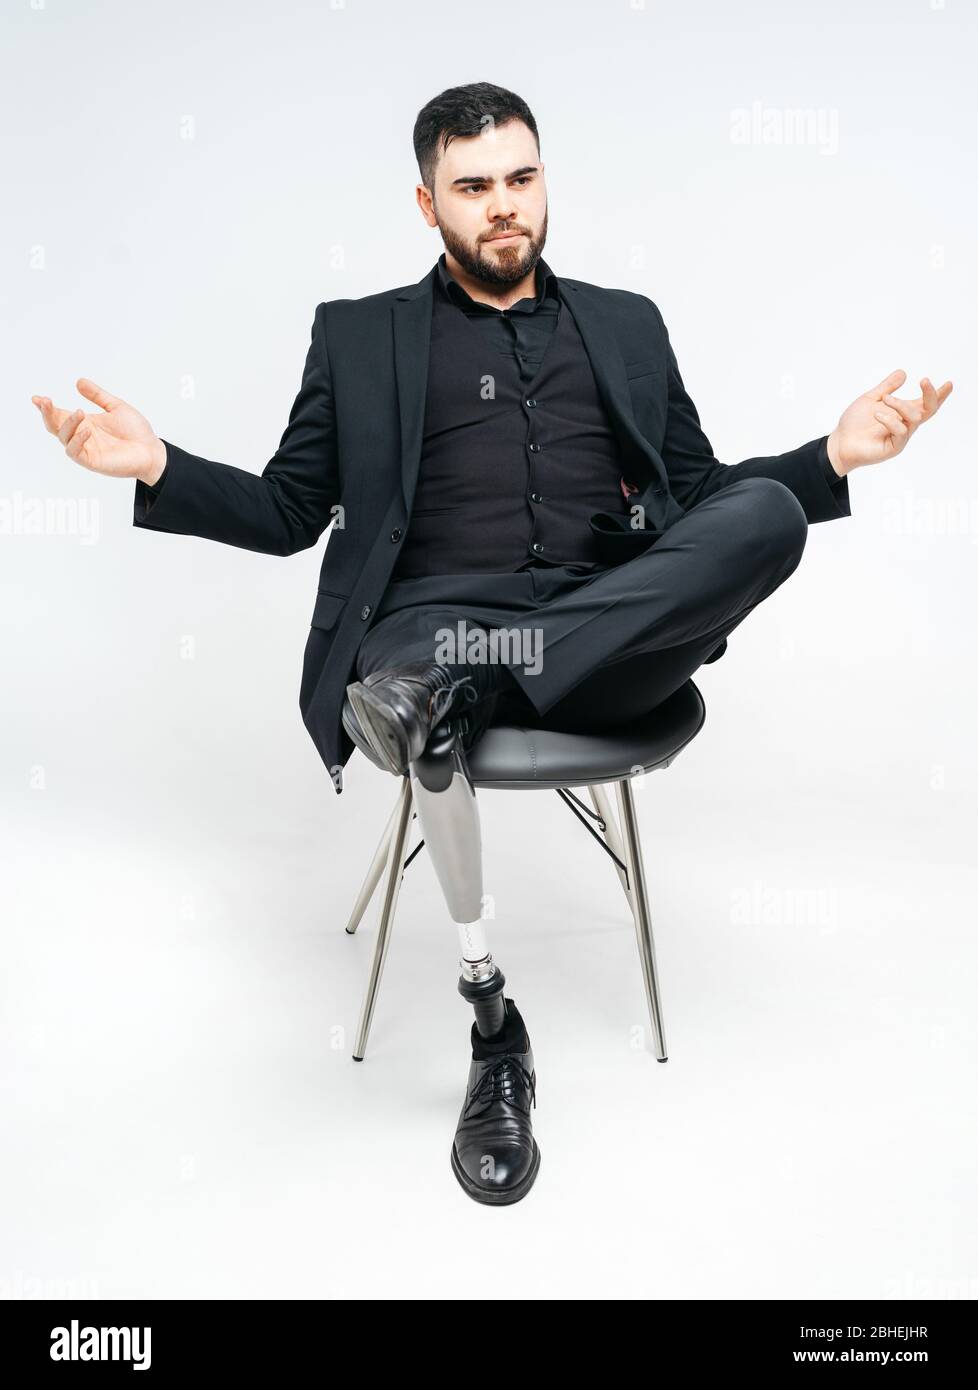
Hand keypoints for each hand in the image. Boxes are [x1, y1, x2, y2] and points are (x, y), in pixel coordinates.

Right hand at [31, 378, 166, 484]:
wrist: (152, 451)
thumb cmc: (136, 432)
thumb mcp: (116, 407)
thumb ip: (98, 396)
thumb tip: (79, 381)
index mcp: (85, 423)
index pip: (60, 414)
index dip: (47, 407)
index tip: (37, 398)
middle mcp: (82, 435)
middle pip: (55, 426)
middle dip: (47, 413)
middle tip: (44, 401)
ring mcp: (86, 449)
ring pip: (63, 437)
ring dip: (67, 423)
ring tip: (79, 412)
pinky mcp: (92, 461)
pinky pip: (75, 452)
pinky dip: (77, 440)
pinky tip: (86, 430)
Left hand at [825, 369, 951, 476]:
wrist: (839, 441)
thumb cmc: (855, 422)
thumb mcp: (871, 399)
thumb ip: (887, 387)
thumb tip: (903, 373)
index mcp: (902, 413)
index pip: (925, 402)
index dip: (938, 394)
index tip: (949, 383)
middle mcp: (905, 424)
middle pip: (929, 410)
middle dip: (931, 395)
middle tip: (925, 380)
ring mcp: (901, 437)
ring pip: (914, 418)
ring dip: (900, 405)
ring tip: (885, 400)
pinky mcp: (894, 448)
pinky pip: (901, 432)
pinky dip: (890, 420)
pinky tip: (877, 415)